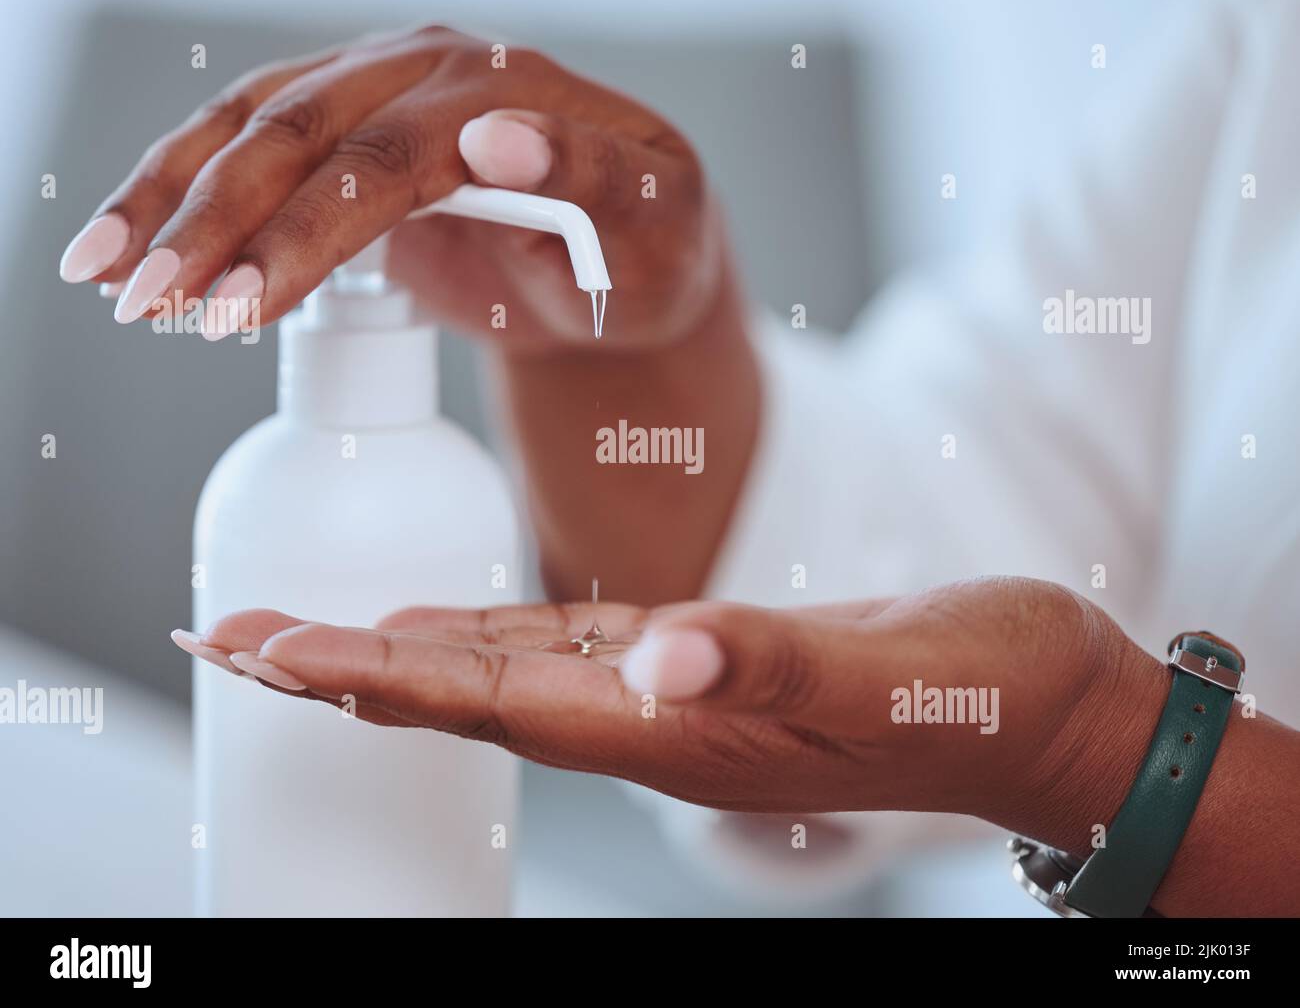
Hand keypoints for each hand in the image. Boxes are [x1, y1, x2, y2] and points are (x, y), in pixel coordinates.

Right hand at [60, 26, 723, 351]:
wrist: (629, 256)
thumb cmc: (650, 253)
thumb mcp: (656, 227)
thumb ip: (591, 180)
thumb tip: (499, 139)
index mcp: (508, 86)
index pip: (386, 157)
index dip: (308, 232)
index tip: (241, 306)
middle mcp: (431, 68)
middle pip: (298, 132)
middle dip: (216, 222)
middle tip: (155, 307)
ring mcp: (380, 85)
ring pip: (251, 125)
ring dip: (172, 200)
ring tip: (108, 281)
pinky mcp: (347, 121)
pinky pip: (247, 142)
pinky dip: (183, 190)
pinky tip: (127, 242)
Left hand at [177, 577, 1159, 837]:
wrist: (1039, 701)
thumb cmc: (975, 689)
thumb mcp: (882, 671)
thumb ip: (767, 661)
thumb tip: (657, 658)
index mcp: (677, 729)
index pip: (490, 705)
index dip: (373, 679)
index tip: (267, 656)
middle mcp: (652, 721)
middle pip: (464, 697)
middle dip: (342, 669)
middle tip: (230, 640)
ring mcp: (672, 695)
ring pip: (501, 675)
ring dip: (397, 655)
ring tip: (305, 636)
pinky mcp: (699, 662)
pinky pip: (562, 654)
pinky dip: (486, 639)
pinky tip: (443, 628)